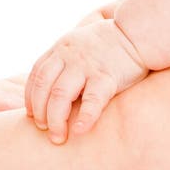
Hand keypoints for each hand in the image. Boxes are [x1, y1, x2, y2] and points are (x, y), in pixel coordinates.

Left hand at [24, 19, 148, 144]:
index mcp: (61, 48)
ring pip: (60, 95)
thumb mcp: (80, 43)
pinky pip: (92, 100)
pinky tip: (80, 130)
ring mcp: (87, 65)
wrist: (137, 31)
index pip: (36, 75)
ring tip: (58, 137)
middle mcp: (70, 55)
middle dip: (40, 113)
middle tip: (44, 130)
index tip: (32, 115)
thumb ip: (66, 60)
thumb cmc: (109, 43)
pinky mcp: (107, 76)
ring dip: (55, 120)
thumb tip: (53, 88)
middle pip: (44, 87)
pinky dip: (84, 117)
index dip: (31, 98)